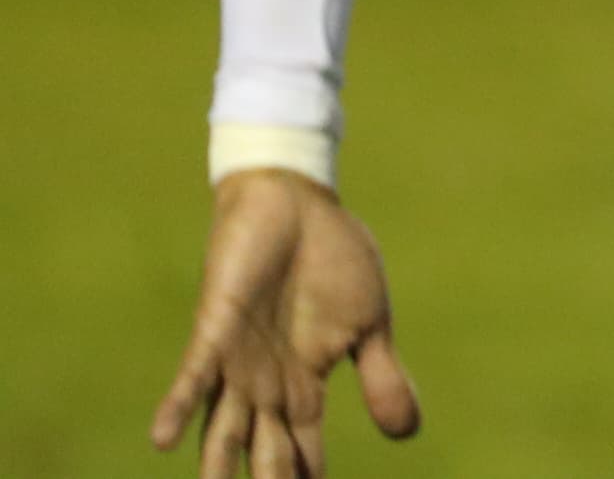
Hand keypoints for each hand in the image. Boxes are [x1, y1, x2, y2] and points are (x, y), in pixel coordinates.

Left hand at [150, 171, 416, 478]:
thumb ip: (383, 376)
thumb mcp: (370, 321)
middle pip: (263, 450)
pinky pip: (193, 378)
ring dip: (217, 464)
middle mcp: (266, 384)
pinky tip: (164, 441)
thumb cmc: (335, 258)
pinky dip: (179, 408)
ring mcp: (237, 362)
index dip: (305, 477)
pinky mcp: (215, 331)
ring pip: (223, 429)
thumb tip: (407, 433)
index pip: (302, 450)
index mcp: (305, 384)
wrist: (298, 203)